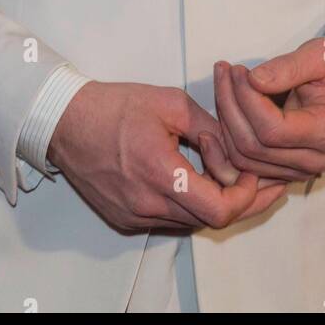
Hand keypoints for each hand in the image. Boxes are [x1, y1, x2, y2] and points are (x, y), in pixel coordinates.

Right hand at [46, 81, 288, 233]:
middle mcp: (148, 204)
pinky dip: (189, 205)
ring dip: (213, 203)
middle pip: (210, 221)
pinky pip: (170, 220)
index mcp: (160, 173)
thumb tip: (236, 152)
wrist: (66, 122)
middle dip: (240, 200)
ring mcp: (135, 216)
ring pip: (191, 222)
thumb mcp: (170, 102)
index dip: (246, 196)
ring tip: (231, 176)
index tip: (252, 172)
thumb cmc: (115, 107)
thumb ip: (210, 128)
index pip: (219, 210)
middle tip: (259, 179)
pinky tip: (198, 181)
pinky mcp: (126, 219)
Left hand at [204, 39, 324, 184]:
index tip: (238, 70)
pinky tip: (223, 107)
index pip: (273, 129)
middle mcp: (311, 161)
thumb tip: (253, 80)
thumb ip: (289, 66)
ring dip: (225, 118)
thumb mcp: (322, 55)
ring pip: (242, 158)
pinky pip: (242, 164)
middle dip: (230, 104)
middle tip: (225, 71)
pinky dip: (226, 137)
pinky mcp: (280, 171)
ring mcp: (295, 172)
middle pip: (252, 145)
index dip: (247, 99)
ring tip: (224, 82)